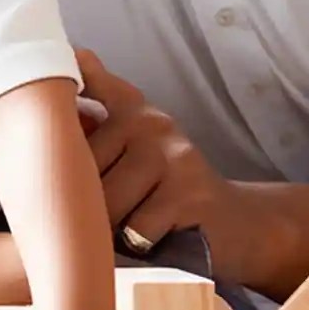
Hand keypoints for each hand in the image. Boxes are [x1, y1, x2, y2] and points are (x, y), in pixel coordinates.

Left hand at [75, 49, 288, 285]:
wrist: (237, 223)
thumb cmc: (166, 188)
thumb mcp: (133, 148)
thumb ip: (97, 119)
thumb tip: (72, 64)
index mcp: (132, 110)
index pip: (92, 89)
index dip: (74, 91)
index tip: (71, 73)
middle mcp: (152, 124)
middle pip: (83, 169)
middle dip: (85, 201)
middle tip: (108, 208)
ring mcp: (174, 157)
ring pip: (107, 203)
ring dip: (110, 228)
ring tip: (131, 224)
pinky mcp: (190, 196)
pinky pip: (136, 230)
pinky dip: (138, 245)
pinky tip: (156, 236)